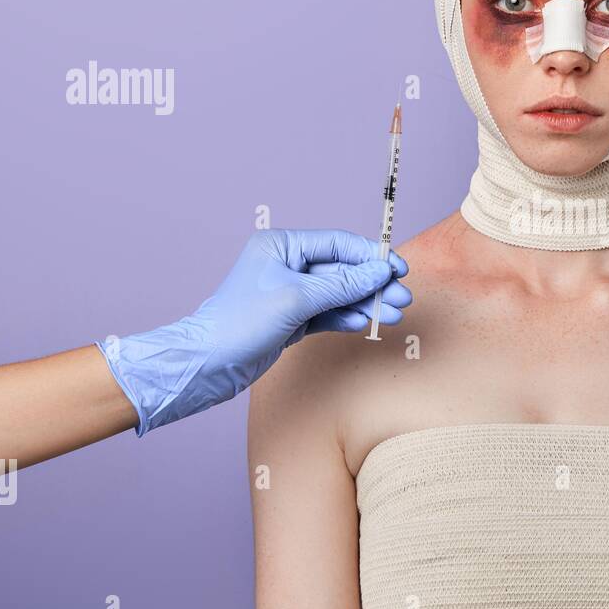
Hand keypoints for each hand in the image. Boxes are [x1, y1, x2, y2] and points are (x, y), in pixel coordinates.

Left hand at [98, 229, 411, 436]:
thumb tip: (380, 271)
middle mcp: (287, 265)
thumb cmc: (240, 322)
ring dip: (365, 304)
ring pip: (339, 294)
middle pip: (342, 270)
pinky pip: (328, 313)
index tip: (398, 269)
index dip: (371, 256)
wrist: (207, 364)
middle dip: (373, 285)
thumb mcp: (297, 298)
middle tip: (401, 298)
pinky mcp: (292, 319)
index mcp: (282, 246)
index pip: (337, 243)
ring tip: (392, 315)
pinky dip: (347, 318)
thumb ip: (342, 284)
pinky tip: (366, 323)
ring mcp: (290, 293)